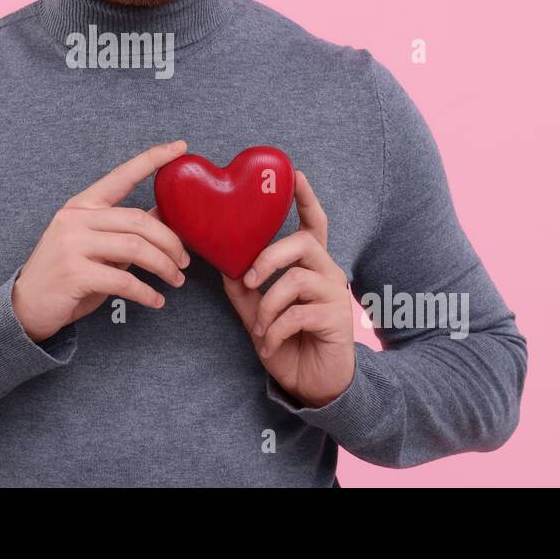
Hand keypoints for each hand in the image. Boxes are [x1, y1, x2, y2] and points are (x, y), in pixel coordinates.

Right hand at [12, 140, 191, 342]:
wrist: (26, 306)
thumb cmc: (65, 275)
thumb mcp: (95, 247)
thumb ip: (125, 231)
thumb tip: (163, 214)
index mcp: (81, 205)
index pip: (121, 176)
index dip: (152, 159)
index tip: (179, 147)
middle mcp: (75, 219)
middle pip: (138, 220)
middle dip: (170, 241)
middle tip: (184, 261)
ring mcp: (72, 244)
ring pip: (135, 248)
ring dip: (163, 266)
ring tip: (176, 279)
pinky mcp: (75, 273)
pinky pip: (124, 280)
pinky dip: (146, 293)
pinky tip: (155, 300)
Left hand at [221, 170, 355, 408]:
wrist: (312, 384)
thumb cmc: (287, 341)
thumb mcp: (258, 311)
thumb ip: (245, 285)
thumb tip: (222, 262)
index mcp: (310, 265)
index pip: (314, 223)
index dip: (306, 198)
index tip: (296, 174)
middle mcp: (327, 274)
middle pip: (304, 243)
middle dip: (270, 257)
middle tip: (249, 279)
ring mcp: (335, 296)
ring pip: (297, 279)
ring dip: (268, 304)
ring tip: (260, 327)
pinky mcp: (337, 321)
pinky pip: (299, 314)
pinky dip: (276, 329)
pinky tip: (270, 344)